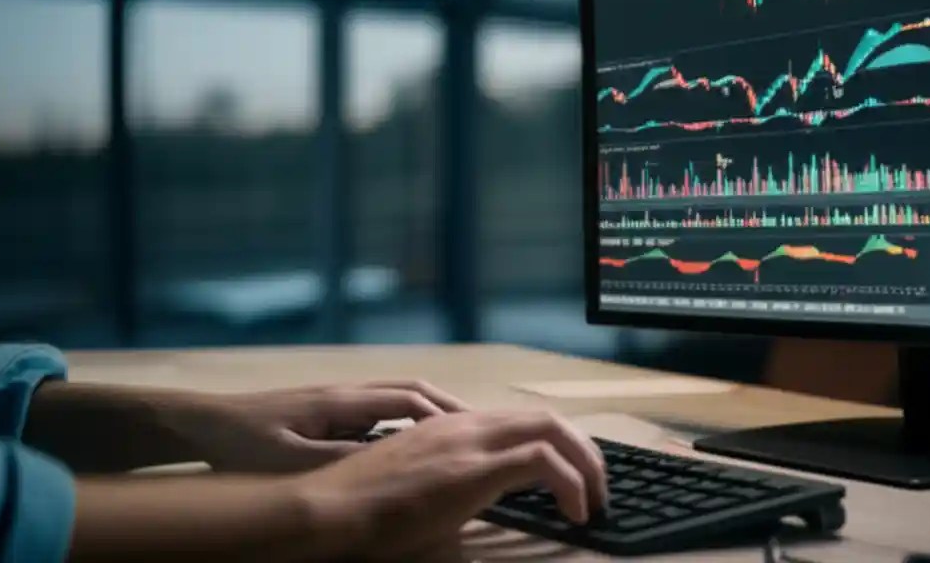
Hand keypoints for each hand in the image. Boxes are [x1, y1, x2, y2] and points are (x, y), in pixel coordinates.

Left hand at [185, 380, 469, 472]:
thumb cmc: (241, 443)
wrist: (201, 423)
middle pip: (407, 391)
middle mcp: (344, 394)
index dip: (440, 414)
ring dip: (427, 412)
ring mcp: (335, 402)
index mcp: (340, 401)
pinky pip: (377, 413)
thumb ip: (335, 460)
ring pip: (394, 399)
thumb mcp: (287, 459)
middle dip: (445, 406)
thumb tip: (386, 462)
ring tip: (457, 436)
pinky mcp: (326, 413)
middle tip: (479, 428)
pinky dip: (404, 422)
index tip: (470, 432)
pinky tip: (411, 446)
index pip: (404, 399)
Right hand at [294, 410, 608, 560]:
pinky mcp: (472, 468)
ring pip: (550, 428)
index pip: (523, 421)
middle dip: (584, 450)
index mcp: (455, 427)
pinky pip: (541, 460)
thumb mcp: (424, 489)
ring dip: (585, 463)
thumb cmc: (366, 510)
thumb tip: (485, 503)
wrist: (331, 508)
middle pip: (546, 417)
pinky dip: (571, 482)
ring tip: (594, 500)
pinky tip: (574, 512)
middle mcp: (467, 424)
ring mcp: (470, 441)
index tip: (575, 480)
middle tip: (598, 488)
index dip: (559, 446)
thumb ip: (459, 486)